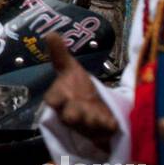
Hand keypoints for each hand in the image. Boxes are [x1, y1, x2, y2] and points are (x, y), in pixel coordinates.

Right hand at [42, 33, 119, 151]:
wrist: (92, 106)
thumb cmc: (77, 88)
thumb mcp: (70, 69)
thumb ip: (60, 54)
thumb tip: (50, 33)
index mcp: (60, 98)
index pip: (52, 100)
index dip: (54, 100)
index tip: (56, 99)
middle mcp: (70, 112)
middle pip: (69, 116)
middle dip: (73, 115)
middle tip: (76, 113)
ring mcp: (85, 123)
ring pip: (87, 125)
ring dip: (92, 121)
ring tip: (102, 119)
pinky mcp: (100, 131)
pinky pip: (103, 131)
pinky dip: (107, 127)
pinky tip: (113, 123)